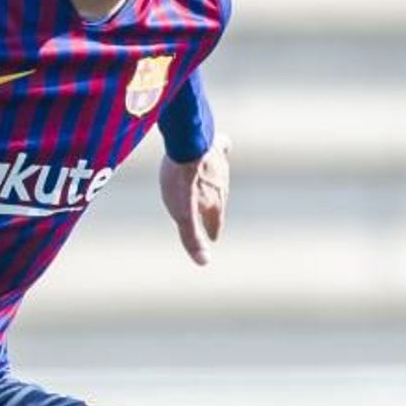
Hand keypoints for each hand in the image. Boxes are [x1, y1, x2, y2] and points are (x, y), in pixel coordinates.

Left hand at [160, 140, 228, 266]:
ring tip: (210, 185)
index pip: (215, 223)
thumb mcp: (182, 215)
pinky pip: (223, 149)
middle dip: (214, 208)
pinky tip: (219, 149)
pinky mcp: (216, 145)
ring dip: (216, 183)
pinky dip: (221, 151)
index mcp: (215, 204)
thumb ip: (192, 238)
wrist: (189, 143)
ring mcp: (221, 165)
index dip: (212, 231)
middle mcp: (222, 186)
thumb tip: (204, 263)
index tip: (213, 237)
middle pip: (219, 201)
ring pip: (221, 178)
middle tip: (209, 214)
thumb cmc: (182, 180)